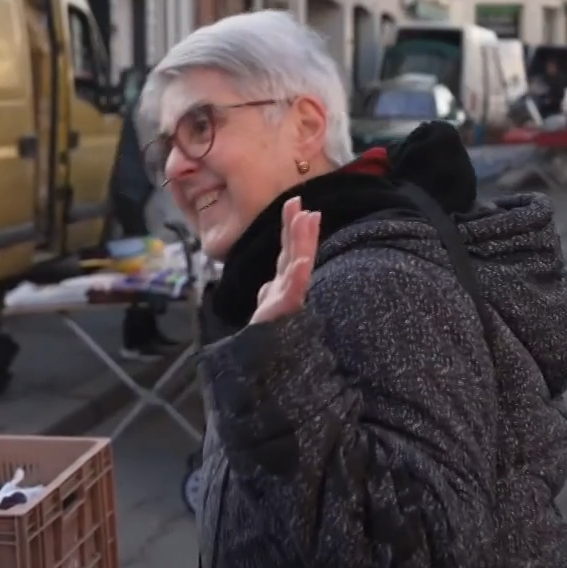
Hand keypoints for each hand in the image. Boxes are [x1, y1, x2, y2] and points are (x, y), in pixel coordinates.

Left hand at [251, 197, 320, 323]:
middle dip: (300, 229)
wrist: (258, 363)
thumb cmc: (265, 335)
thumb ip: (271, 291)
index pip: (287, 250)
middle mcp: (289, 288)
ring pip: (297, 265)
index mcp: (283, 284)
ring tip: (308, 219)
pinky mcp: (286, 311)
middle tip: (305, 206)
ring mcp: (289, 298)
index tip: (295, 204)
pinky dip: (299, 274)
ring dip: (303, 241)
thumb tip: (269, 284)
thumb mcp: (267, 306)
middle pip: (295, 252)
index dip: (291, 228)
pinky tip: (302, 260)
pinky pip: (294, 291)